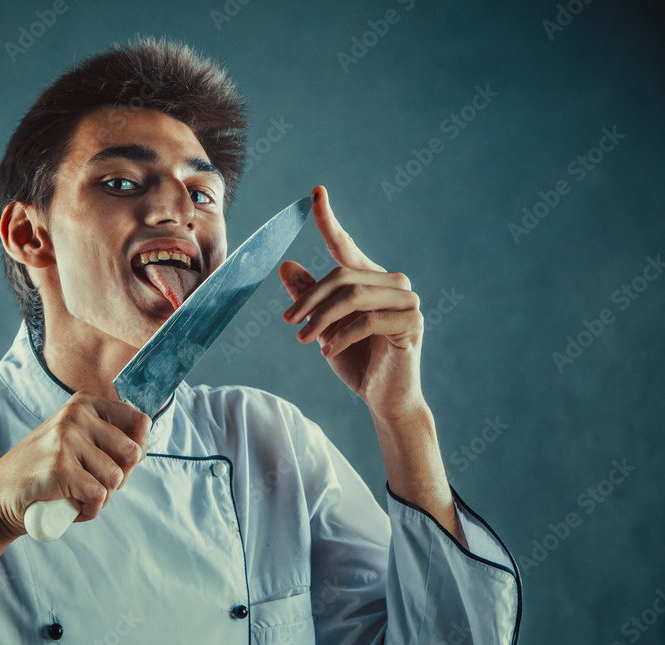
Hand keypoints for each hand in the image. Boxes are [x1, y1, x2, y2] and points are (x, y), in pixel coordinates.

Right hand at [0, 392, 150, 541]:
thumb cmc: (44, 472)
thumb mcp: (74, 441)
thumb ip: (108, 437)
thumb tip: (143, 445)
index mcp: (84, 403)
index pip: (139, 421)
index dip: (136, 451)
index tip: (116, 463)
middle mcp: (76, 415)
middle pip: (132, 453)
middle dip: (119, 478)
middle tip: (91, 484)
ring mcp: (67, 439)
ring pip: (116, 478)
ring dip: (102, 497)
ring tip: (76, 495)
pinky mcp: (61, 468)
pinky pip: (99, 497)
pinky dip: (88, 511)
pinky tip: (69, 506)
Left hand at [279, 185, 427, 421]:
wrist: (385, 398)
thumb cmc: (356, 361)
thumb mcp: (324, 328)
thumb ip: (310, 297)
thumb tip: (286, 265)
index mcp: (370, 279)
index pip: (346, 245)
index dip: (329, 219)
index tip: (315, 192)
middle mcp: (393, 284)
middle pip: (342, 275)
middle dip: (309, 298)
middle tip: (287, 321)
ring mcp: (407, 302)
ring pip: (353, 295)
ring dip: (321, 318)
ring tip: (303, 339)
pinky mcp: (411, 324)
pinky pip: (368, 320)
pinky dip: (341, 335)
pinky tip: (327, 351)